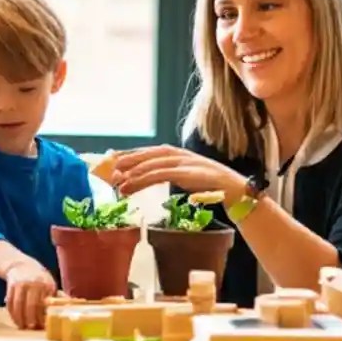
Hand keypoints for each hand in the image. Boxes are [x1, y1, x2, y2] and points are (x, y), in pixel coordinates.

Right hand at [3, 259, 55, 329]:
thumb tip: (70, 307)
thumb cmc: (40, 279)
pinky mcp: (12, 285)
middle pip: (32, 305)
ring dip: (20, 318)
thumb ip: (57, 297)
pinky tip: (15, 319)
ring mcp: (22, 283)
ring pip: (20, 304)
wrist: (22, 265)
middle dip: (31, 319)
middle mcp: (35, 282)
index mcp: (48, 284)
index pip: (46, 304)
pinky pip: (11, 301)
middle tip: (32, 327)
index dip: (44, 316)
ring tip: (22, 326)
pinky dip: (12, 312)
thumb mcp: (50, 284)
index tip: (43, 326)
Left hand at [112, 145, 247, 202]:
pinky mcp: (185, 173)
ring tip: (116, 182)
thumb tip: (143, 179)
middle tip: (108, 169)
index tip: (111, 158)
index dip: (129, 154)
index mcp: (176, 153)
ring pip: (150, 165)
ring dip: (131, 173)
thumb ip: (167, 174)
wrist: (233, 189)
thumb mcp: (184, 177)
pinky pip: (158, 175)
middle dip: (126, 160)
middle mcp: (177, 154)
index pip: (148, 151)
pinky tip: (131, 186)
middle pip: (146, 154)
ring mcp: (181, 162)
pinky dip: (142, 179)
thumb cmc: (208, 185)